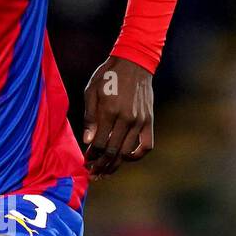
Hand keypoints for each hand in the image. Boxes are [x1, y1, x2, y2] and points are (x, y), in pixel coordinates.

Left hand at [82, 56, 153, 176]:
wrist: (134, 62)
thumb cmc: (108, 76)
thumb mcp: (91, 92)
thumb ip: (90, 118)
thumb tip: (88, 141)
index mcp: (109, 111)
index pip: (100, 144)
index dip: (92, 156)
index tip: (86, 161)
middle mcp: (126, 118)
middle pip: (113, 152)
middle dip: (101, 166)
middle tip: (93, 173)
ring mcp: (140, 121)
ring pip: (127, 153)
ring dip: (115, 165)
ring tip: (106, 171)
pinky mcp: (149, 120)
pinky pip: (146, 146)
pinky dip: (137, 156)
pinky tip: (127, 158)